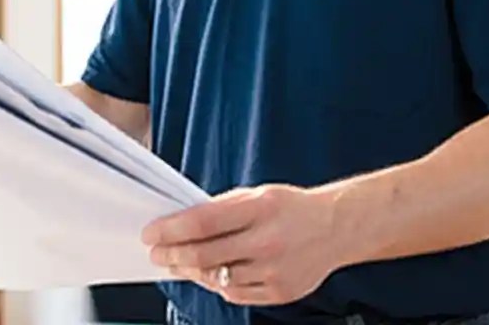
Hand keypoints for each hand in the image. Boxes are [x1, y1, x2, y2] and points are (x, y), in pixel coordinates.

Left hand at [141, 184, 343, 306]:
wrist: (337, 228)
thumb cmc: (291, 208)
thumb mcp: (258, 194)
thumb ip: (222, 209)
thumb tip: (182, 223)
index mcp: (261, 208)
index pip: (203, 222)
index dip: (171, 230)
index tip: (151, 233)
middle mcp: (268, 241)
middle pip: (205, 255)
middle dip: (172, 255)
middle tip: (156, 253)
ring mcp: (275, 270)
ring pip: (217, 278)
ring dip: (191, 272)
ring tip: (179, 264)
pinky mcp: (280, 292)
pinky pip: (236, 294)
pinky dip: (217, 284)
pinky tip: (209, 275)